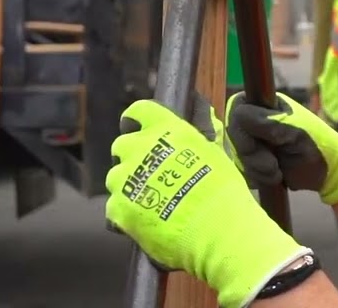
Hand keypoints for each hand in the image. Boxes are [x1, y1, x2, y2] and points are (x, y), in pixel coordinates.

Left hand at [104, 99, 309, 307]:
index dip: (136, 120)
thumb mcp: (215, 153)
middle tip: (150, 173)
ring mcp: (125, 179)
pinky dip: (126, 212)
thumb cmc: (223, 189)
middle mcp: (140, 149)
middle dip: (132, 157)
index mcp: (167, 130)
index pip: (139, 111)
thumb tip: (202, 128)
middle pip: (122, 145)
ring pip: (115, 177)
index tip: (140, 130)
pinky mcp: (117, 208)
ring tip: (151, 201)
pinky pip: (114, 206)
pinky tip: (146, 220)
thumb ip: (196, 141)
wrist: (215, 227)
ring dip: (128, 185)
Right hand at [226, 90, 337, 205]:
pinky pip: (242, 170)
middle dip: (252, 155)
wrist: (328, 172)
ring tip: (277, 172)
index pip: (237, 107)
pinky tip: (274, 178)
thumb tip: (239, 113)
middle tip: (273, 164)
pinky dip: (257, 178)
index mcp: (267, 105)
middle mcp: (257, 121)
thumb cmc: (317, 144)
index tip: (257, 142)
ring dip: (256, 169)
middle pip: (233, 135)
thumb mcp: (295, 130)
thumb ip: (268, 122)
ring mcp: (254, 142)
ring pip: (236, 155)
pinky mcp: (254, 162)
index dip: (241, 127)